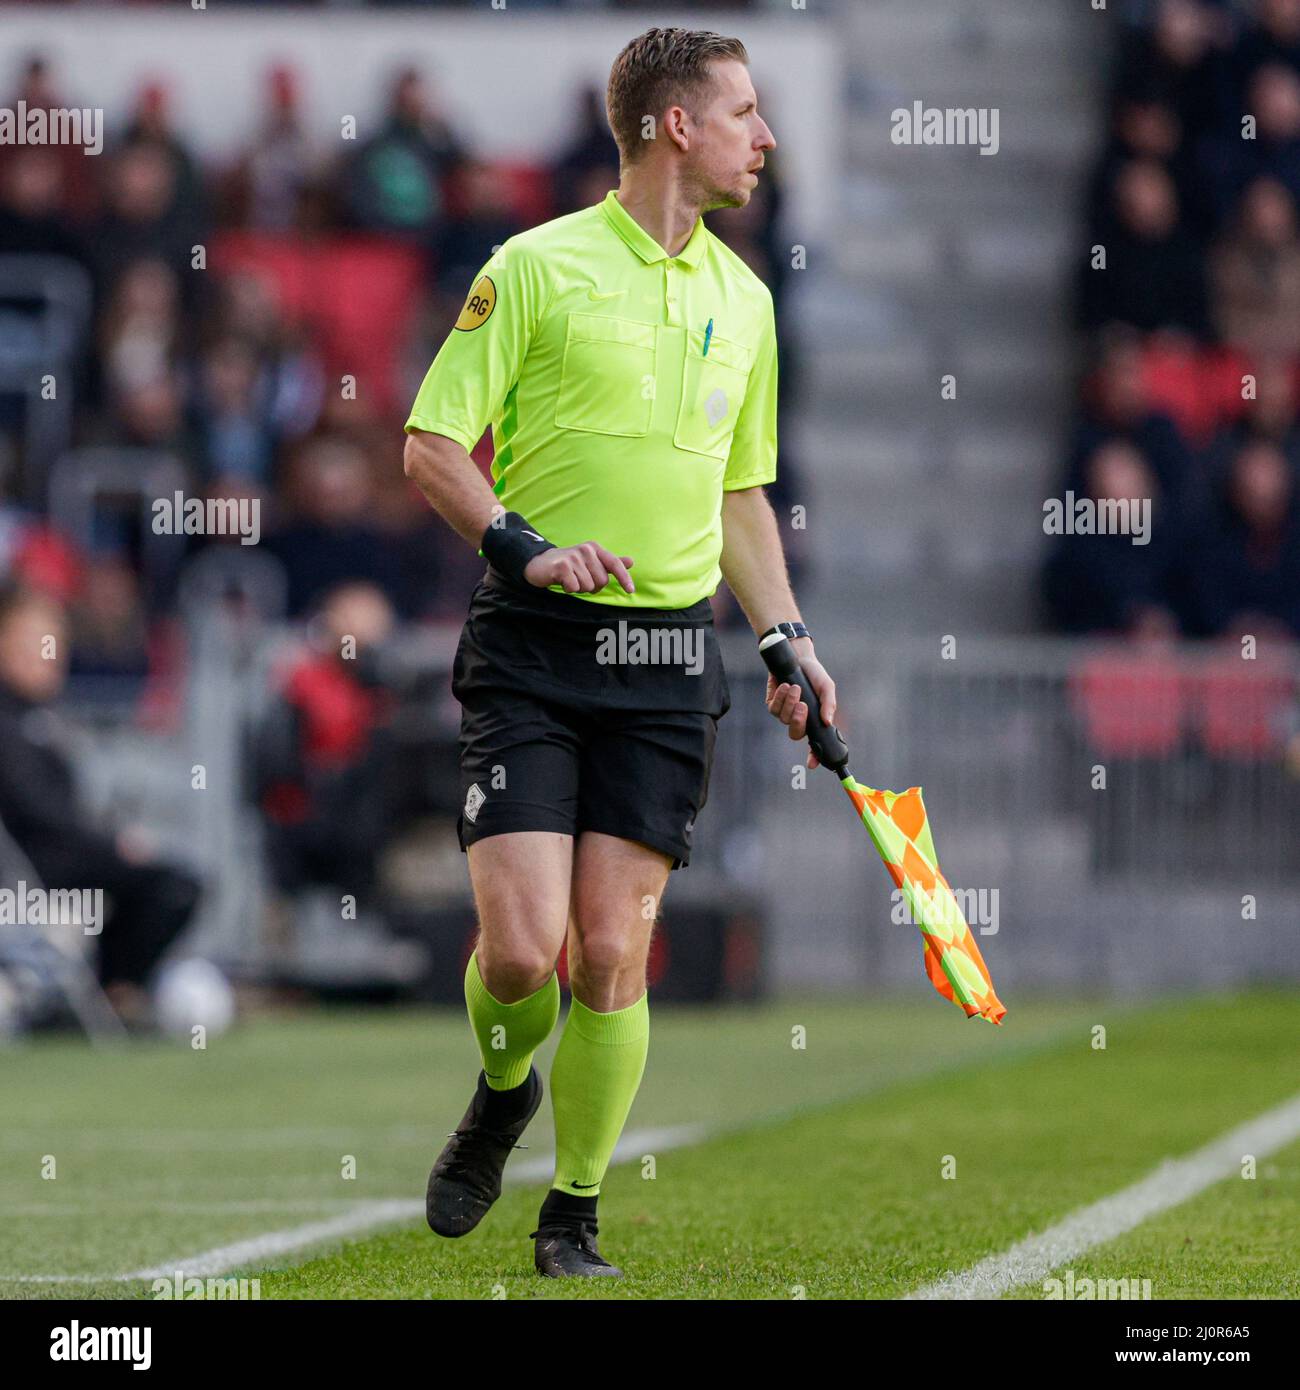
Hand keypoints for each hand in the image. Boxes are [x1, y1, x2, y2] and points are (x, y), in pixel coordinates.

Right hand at [524, 542, 634, 593]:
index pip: (614, 564)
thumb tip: (631, 561)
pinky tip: (562, 581)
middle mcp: (586, 550)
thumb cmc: (569, 564)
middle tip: (580, 579)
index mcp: (595, 548)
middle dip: (592, 586)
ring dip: (579, 588)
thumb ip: (609, 563)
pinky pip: (575, 588)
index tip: (631, 591)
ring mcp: (574, 557)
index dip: (624, 578)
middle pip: (601, 581)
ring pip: (588, 586)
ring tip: (570, 579)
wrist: (540, 563)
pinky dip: (569, 589)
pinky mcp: (562, 566)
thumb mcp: (591, 561)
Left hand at [765, 638, 838, 768]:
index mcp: (813, 720)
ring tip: (796, 687)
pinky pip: (774, 708)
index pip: (814, 744)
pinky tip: (786, 686)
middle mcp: (798, 720)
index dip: (814, 756)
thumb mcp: (827, 688)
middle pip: (795, 734)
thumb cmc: (814, 675)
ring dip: (790, 703)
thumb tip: (827, 722)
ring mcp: (784, 713)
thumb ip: (829, 704)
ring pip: (784, 719)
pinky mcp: (772, 703)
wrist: (799, 657)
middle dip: (798, 722)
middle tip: (804, 706)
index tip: (813, 763)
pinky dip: (781, 697)